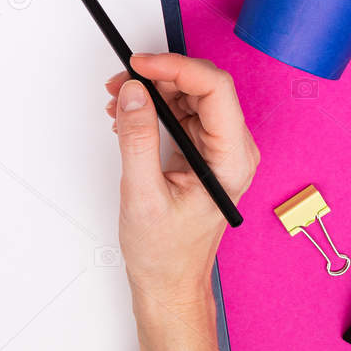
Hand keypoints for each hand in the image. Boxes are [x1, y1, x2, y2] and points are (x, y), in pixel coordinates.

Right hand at [105, 54, 258, 350]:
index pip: (214, 89)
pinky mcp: (203, 153)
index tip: (139, 65)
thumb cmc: (166, 254)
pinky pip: (183, 114)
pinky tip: (129, 116)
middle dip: (160, 76)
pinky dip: (155, 107)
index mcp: (231, 160)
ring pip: (191, 96)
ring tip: (117, 99)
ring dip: (154, 90)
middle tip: (121, 81)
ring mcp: (219, 151)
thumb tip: (132, 92)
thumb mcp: (142, 193)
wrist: (170, 285)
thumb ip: (137, 138)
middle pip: (204, 86)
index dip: (175, 67)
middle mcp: (233, 151)